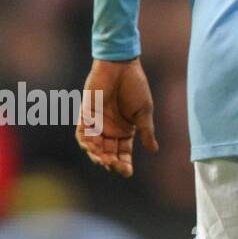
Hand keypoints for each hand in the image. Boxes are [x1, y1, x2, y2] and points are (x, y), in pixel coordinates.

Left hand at [75, 58, 158, 177]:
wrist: (121, 67)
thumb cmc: (135, 87)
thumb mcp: (144, 112)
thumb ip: (146, 131)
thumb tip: (154, 150)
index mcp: (125, 131)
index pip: (123, 153)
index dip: (124, 164)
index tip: (128, 172)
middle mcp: (110, 130)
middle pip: (108, 154)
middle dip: (111, 163)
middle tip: (116, 166)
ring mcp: (97, 124)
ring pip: (94, 148)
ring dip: (98, 156)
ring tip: (105, 160)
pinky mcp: (86, 115)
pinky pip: (83, 134)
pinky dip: (87, 142)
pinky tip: (93, 148)